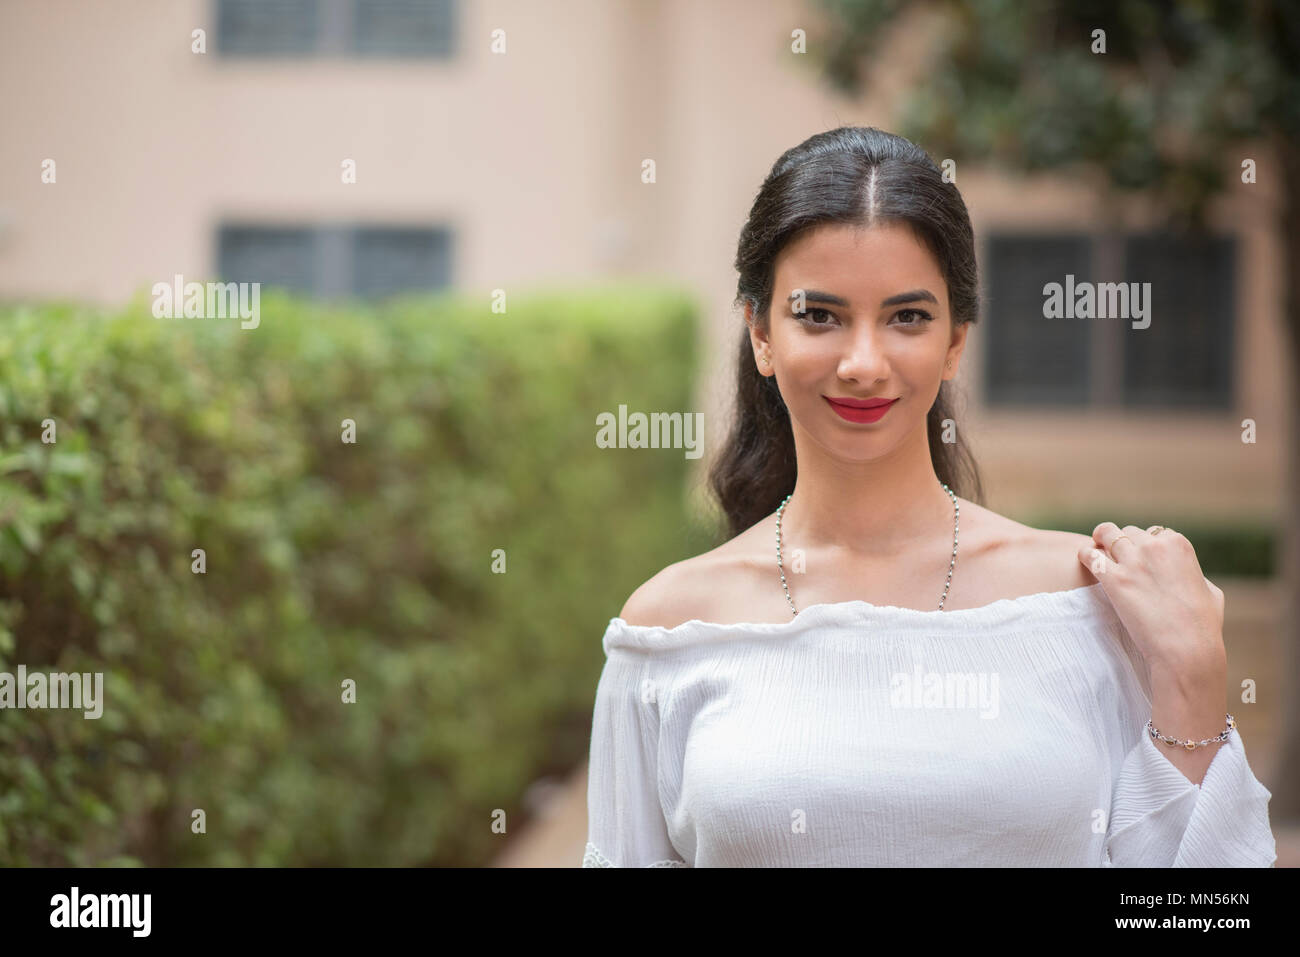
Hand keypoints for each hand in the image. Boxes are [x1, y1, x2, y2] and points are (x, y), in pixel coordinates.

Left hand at [1077, 522, 1225, 672]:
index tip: (1141, 557)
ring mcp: (1133, 561)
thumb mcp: (1210, 591)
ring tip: (1097, 551)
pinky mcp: (1114, 579)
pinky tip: (1086, 561)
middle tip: (1117, 558)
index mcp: (1179, 545)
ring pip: (1106, 534)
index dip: (1145, 544)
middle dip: (1123, 543)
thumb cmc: (1201, 625)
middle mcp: (1155, 547)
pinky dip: (1085, 555)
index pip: (1154, 532)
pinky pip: (1089, 554)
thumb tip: (1187, 574)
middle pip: (1128, 532)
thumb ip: (1193, 575)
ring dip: (1100, 541)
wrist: (1185, 648)